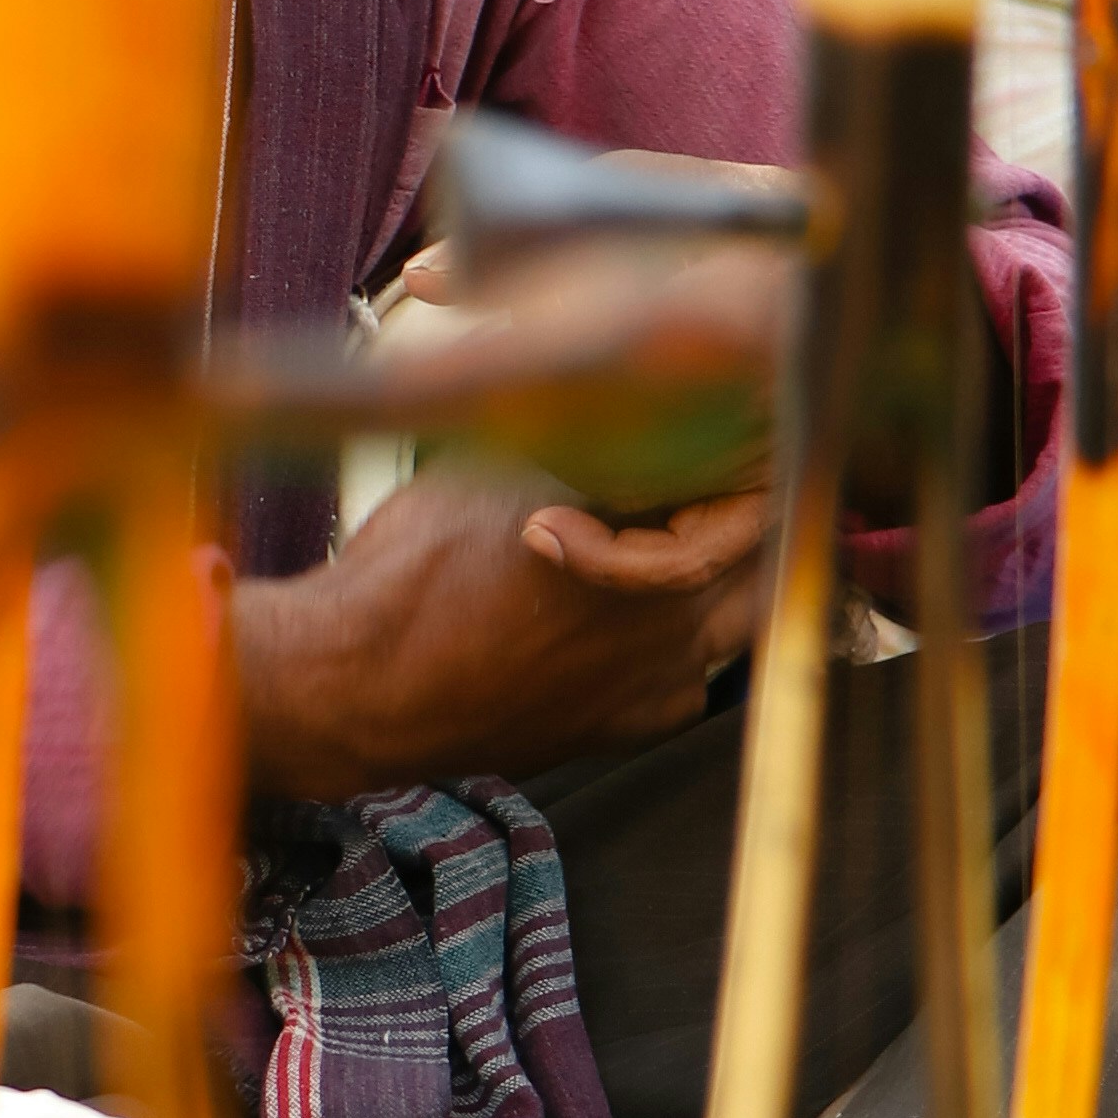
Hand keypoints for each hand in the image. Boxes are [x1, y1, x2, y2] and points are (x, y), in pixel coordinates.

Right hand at [234, 466, 771, 805]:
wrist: (353, 687)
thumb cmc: (414, 574)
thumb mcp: (504, 467)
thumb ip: (590, 438)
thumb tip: (632, 387)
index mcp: (660, 574)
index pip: (761, 506)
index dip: (748, 455)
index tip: (732, 425)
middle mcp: (676, 644)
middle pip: (763, 566)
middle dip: (743, 512)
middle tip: (713, 467)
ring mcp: (653, 695)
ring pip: (736, 623)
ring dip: (718, 571)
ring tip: (673, 524)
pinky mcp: (620, 730)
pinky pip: (688, 674)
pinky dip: (679, 631)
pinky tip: (629, 600)